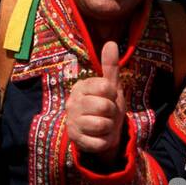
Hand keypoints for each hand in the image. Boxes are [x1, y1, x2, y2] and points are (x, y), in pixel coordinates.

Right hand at [66, 41, 125, 163]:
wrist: (100, 132)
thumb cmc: (106, 106)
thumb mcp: (111, 87)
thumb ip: (110, 67)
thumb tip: (111, 42)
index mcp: (81, 87)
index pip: (106, 87)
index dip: (113, 95)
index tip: (108, 98)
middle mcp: (73, 102)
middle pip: (105, 107)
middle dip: (112, 112)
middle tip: (107, 114)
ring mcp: (72, 121)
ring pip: (103, 125)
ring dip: (109, 127)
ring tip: (104, 125)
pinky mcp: (75, 139)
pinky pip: (99, 142)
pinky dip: (105, 141)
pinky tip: (100, 137)